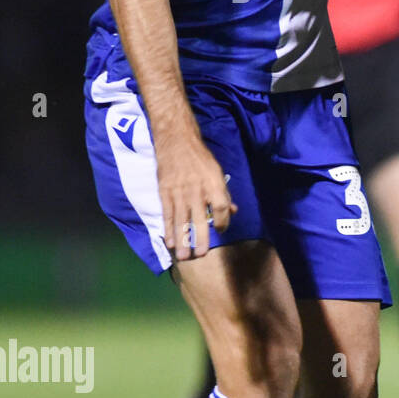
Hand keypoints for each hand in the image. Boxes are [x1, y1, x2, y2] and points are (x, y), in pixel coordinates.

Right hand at [155, 131, 236, 261]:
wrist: (176, 141)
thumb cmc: (201, 158)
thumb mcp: (218, 172)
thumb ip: (224, 194)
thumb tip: (233, 211)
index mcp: (213, 184)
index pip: (221, 208)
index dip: (222, 221)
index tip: (221, 230)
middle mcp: (197, 190)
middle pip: (199, 218)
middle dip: (201, 238)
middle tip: (201, 254)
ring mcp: (179, 192)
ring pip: (181, 220)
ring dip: (182, 239)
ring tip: (184, 256)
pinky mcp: (165, 192)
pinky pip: (168, 214)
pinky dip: (168, 229)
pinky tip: (169, 241)